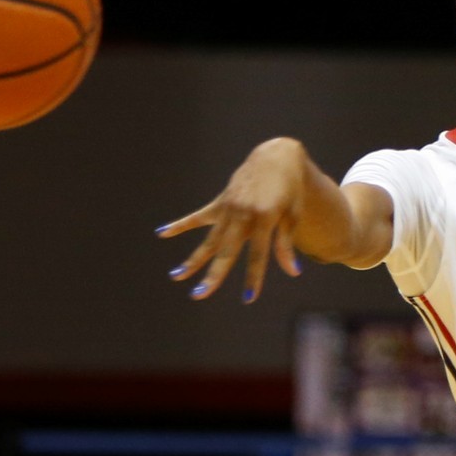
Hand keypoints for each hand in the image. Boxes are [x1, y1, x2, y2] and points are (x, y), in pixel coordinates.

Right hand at [158, 138, 305, 302]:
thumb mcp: (293, 214)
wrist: (276, 157)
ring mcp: (228, 208)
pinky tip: (162, 233)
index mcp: (264, 217)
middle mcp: (242, 214)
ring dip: (192, 260)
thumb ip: (286, 243)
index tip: (248, 298)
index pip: (257, 254)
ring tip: (176, 277)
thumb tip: (292, 272)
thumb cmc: (290, 190)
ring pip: (209, 240)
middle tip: (199, 294)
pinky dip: (181, 225)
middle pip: (225, 251)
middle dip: (213, 274)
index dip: (253, 277)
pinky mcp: (221, 203)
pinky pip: (198, 217)